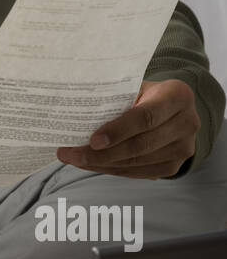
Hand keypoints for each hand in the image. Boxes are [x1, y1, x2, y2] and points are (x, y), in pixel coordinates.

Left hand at [56, 79, 199, 179]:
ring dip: (102, 164)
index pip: (146, 117)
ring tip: (75, 159)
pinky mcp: (174, 166)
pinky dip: (112, 169)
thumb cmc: (146, 94)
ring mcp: (183, 148)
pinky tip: (92, 164)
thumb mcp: (136, 85)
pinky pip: (138, 173)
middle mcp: (187, 123)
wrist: (172, 109)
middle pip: (140, 145)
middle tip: (71, 154)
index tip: (93, 140)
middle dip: (102, 154)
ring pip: (137, 162)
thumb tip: (75, 110)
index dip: (118, 130)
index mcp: (178, 96)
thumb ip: (115, 96)